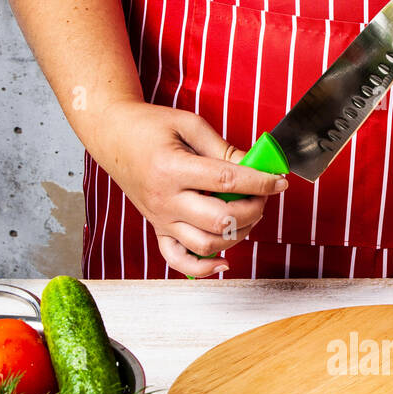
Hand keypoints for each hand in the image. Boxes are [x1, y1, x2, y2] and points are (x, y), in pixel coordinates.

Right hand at [89, 101, 287, 276]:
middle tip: (264, 195)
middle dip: (254, 209)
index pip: (226, 181)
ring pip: (206, 244)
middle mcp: (165, 200)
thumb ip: (222, 148)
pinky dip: (203, 269)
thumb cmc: (150, 127)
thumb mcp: (189, 124)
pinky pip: (179, 261)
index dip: (260, 182)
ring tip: (248, 215)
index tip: (278, 181)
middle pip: (221, 219)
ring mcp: (161, 219)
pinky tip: (224, 261)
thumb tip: (254, 167)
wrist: (113, 135)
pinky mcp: (158, 229)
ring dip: (238, 235)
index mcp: (172, 168)